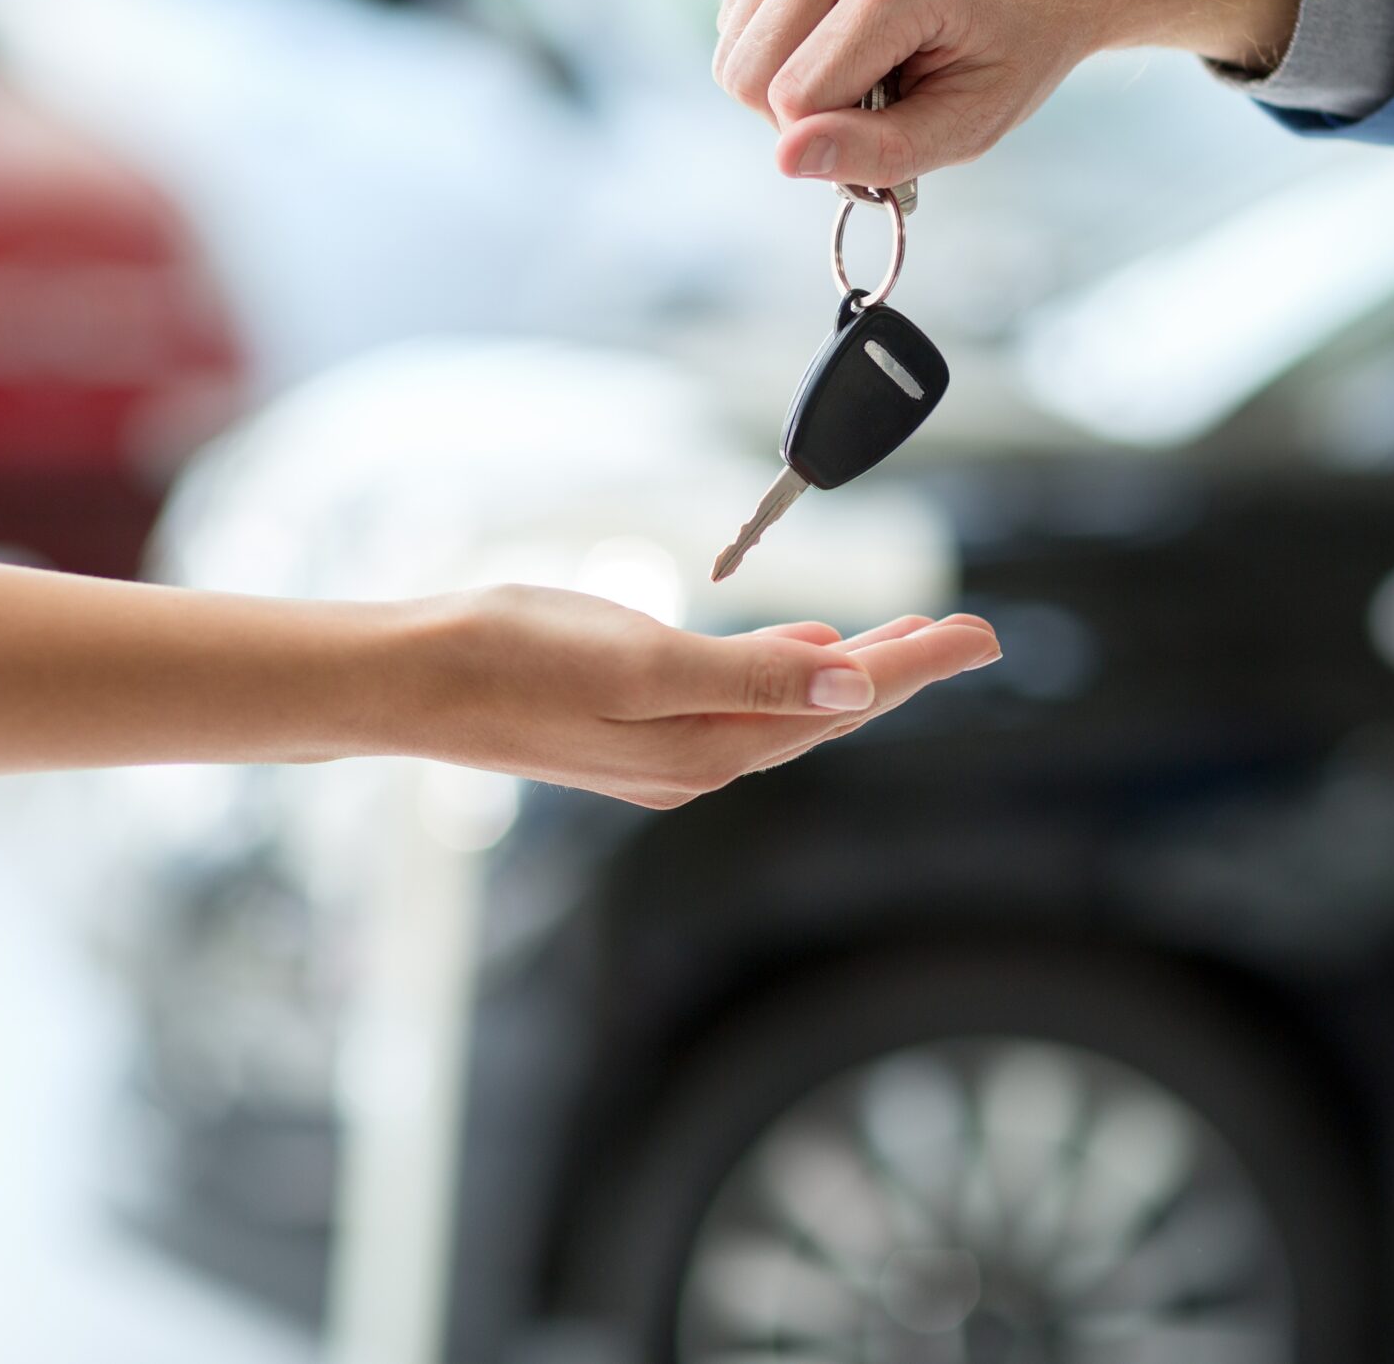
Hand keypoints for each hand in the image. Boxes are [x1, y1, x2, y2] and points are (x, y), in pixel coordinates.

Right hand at [391, 586, 1000, 807]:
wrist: (411, 682)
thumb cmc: (511, 659)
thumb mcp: (639, 659)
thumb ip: (749, 672)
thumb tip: (851, 676)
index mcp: (709, 745)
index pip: (842, 700)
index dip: (917, 665)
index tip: (982, 634)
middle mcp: (700, 759)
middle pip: (829, 709)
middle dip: (905, 668)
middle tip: (973, 633)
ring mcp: (668, 747)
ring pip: (792, 705)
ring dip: (856, 670)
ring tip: (913, 636)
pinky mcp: (636, 725)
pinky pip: (744, 702)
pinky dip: (791, 671)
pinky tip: (809, 647)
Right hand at [714, 0, 1301, 188]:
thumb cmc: (1018, 41)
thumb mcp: (972, 121)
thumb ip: (877, 151)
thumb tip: (783, 159)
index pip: (792, 97)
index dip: (832, 135)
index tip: (895, 117)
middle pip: (744, 70)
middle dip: (800, 107)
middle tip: (879, 89)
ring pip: (732, 42)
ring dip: (789, 69)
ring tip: (868, 47)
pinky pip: (736, 7)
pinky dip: (778, 32)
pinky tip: (842, 19)